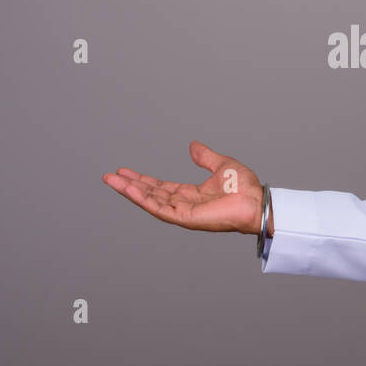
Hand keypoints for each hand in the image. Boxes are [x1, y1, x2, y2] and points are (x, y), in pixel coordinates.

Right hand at [102, 140, 266, 234]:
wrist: (256, 201)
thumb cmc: (244, 188)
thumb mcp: (221, 165)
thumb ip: (204, 157)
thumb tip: (192, 146)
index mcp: (191, 194)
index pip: (160, 187)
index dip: (142, 179)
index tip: (125, 172)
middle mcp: (184, 204)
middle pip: (150, 194)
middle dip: (129, 185)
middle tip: (109, 177)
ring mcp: (183, 213)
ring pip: (151, 201)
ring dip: (130, 191)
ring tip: (112, 181)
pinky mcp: (185, 219)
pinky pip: (160, 208)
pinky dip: (144, 199)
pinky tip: (130, 189)